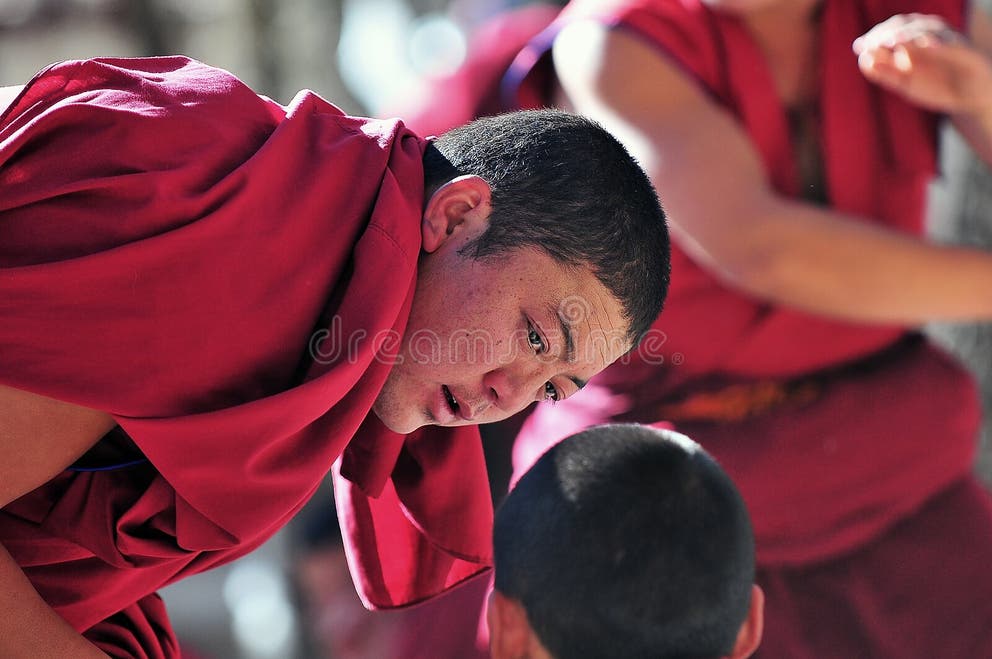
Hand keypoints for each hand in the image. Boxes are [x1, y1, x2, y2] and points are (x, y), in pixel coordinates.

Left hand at [853, 13, 991, 117]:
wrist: (969, 96)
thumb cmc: (936, 86)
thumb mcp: (905, 83)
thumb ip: (885, 74)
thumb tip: (863, 61)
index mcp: (911, 43)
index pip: (890, 31)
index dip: (874, 36)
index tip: (860, 47)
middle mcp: (926, 37)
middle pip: (905, 25)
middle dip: (887, 32)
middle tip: (873, 44)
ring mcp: (944, 40)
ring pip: (927, 28)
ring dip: (909, 33)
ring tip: (893, 41)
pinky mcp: (962, 48)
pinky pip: (951, 42)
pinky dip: (938, 43)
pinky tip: (926, 47)